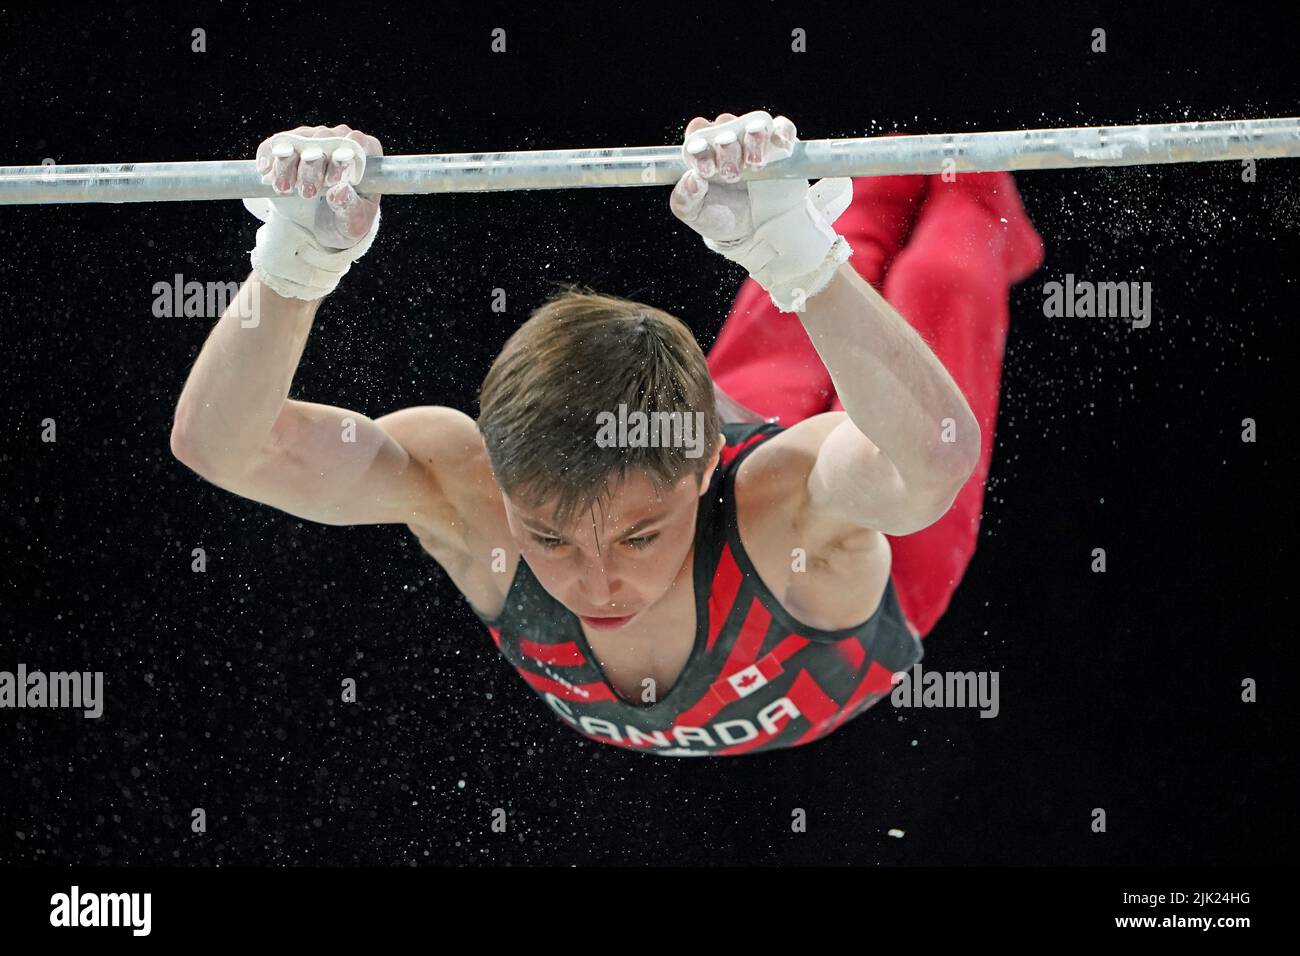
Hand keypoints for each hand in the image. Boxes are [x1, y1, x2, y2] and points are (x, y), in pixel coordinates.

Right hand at [252, 124, 381, 249]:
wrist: (321, 224)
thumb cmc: (345, 219)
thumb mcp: (354, 222)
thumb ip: (351, 208)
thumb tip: (339, 191)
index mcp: (365, 156)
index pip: (358, 144)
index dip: (344, 159)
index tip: (332, 181)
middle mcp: (340, 140)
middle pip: (324, 141)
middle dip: (313, 168)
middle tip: (308, 193)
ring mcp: (313, 139)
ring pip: (297, 140)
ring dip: (288, 164)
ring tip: (285, 188)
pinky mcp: (288, 145)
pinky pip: (275, 144)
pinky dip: (269, 156)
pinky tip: (267, 172)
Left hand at [669, 111, 798, 244]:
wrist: (754, 231)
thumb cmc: (720, 217)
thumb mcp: (696, 214)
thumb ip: (685, 199)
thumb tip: (693, 180)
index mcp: (703, 152)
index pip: (697, 133)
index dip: (700, 148)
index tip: (707, 170)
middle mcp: (728, 141)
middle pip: (726, 125)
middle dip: (728, 149)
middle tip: (732, 174)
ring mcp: (754, 141)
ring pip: (754, 123)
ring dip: (754, 139)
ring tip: (754, 164)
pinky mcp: (779, 146)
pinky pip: (783, 128)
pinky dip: (782, 132)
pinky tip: (779, 147)